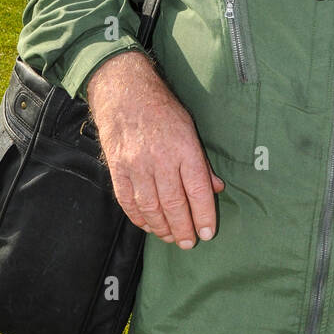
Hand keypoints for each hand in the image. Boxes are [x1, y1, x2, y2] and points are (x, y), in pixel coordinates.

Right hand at [87, 51, 224, 248]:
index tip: (207, 233)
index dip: (204, 215)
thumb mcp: (189, 128)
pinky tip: (149, 225)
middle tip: (189, 242)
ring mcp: (136, 165)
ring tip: (171, 237)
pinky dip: (139, 218)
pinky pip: (128, 201)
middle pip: (174, 205)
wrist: (124, 91)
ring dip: (162, 228)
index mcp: (184, 149)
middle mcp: (160, 160)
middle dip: (184, 229)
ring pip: (151, 208)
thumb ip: (201, 162)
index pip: (198, 190)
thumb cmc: (161, 108)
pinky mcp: (118, 169)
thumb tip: (215, 188)